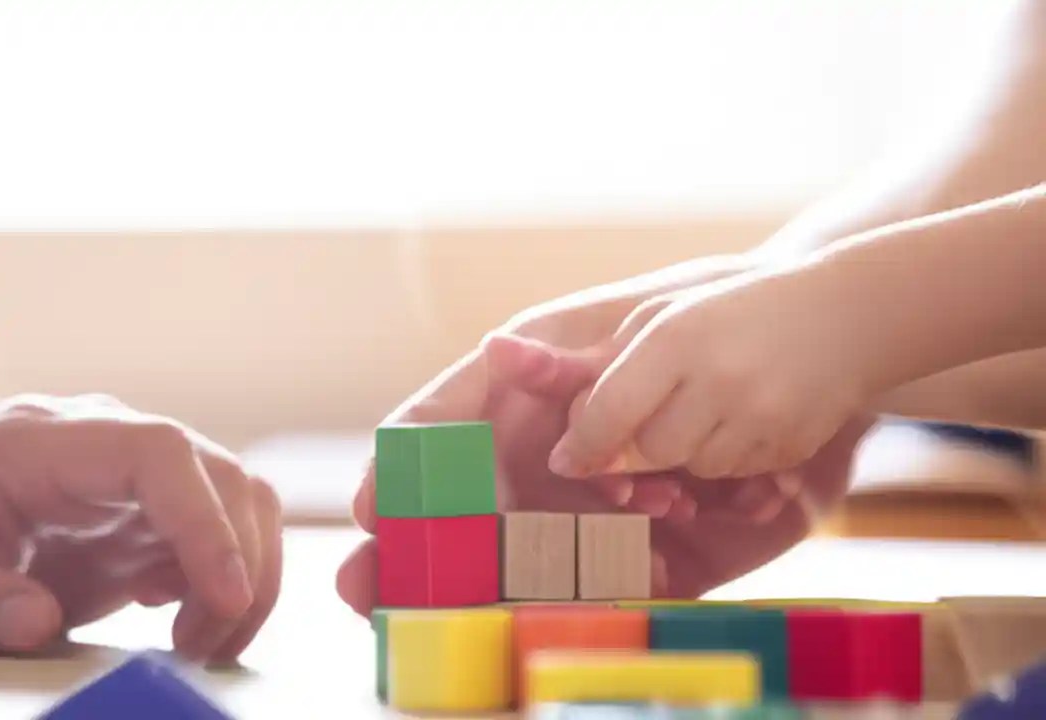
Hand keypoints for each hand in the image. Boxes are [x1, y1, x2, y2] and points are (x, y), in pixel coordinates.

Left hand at [0, 394, 281, 662]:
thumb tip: (36, 623)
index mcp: (52, 442)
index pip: (159, 454)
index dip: (204, 519)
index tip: (221, 594)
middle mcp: (114, 446)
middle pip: (223, 476)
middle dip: (238, 565)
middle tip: (197, 650)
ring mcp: (142, 481)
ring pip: (242, 503)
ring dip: (246, 577)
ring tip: (197, 647)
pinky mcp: (154, 516)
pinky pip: (225, 538)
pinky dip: (228, 588)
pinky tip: (181, 628)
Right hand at [334, 331, 871, 611]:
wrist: (811, 375)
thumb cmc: (710, 324)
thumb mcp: (642, 336)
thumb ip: (573, 364)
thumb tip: (497, 354)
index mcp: (529, 395)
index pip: (440, 431)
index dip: (400, 471)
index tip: (367, 508)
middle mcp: (546, 460)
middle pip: (461, 516)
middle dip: (416, 555)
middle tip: (361, 593)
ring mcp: (592, 511)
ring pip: (525, 560)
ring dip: (513, 578)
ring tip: (506, 591)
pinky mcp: (653, 551)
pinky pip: (610, 585)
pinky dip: (614, 586)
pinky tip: (639, 572)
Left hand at [551, 265, 872, 479]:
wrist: (844, 313)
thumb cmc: (734, 310)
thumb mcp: (666, 316)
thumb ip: (613, 367)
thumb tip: (572, 431)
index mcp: (677, 338)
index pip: (610, 413)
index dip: (581, 445)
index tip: (564, 460)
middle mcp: (719, 380)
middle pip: (648, 451)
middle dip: (631, 448)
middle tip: (635, 428)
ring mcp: (760, 417)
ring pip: (691, 467)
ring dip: (680, 450)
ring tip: (699, 407)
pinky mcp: (790, 445)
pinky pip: (733, 473)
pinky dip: (722, 453)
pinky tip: (737, 416)